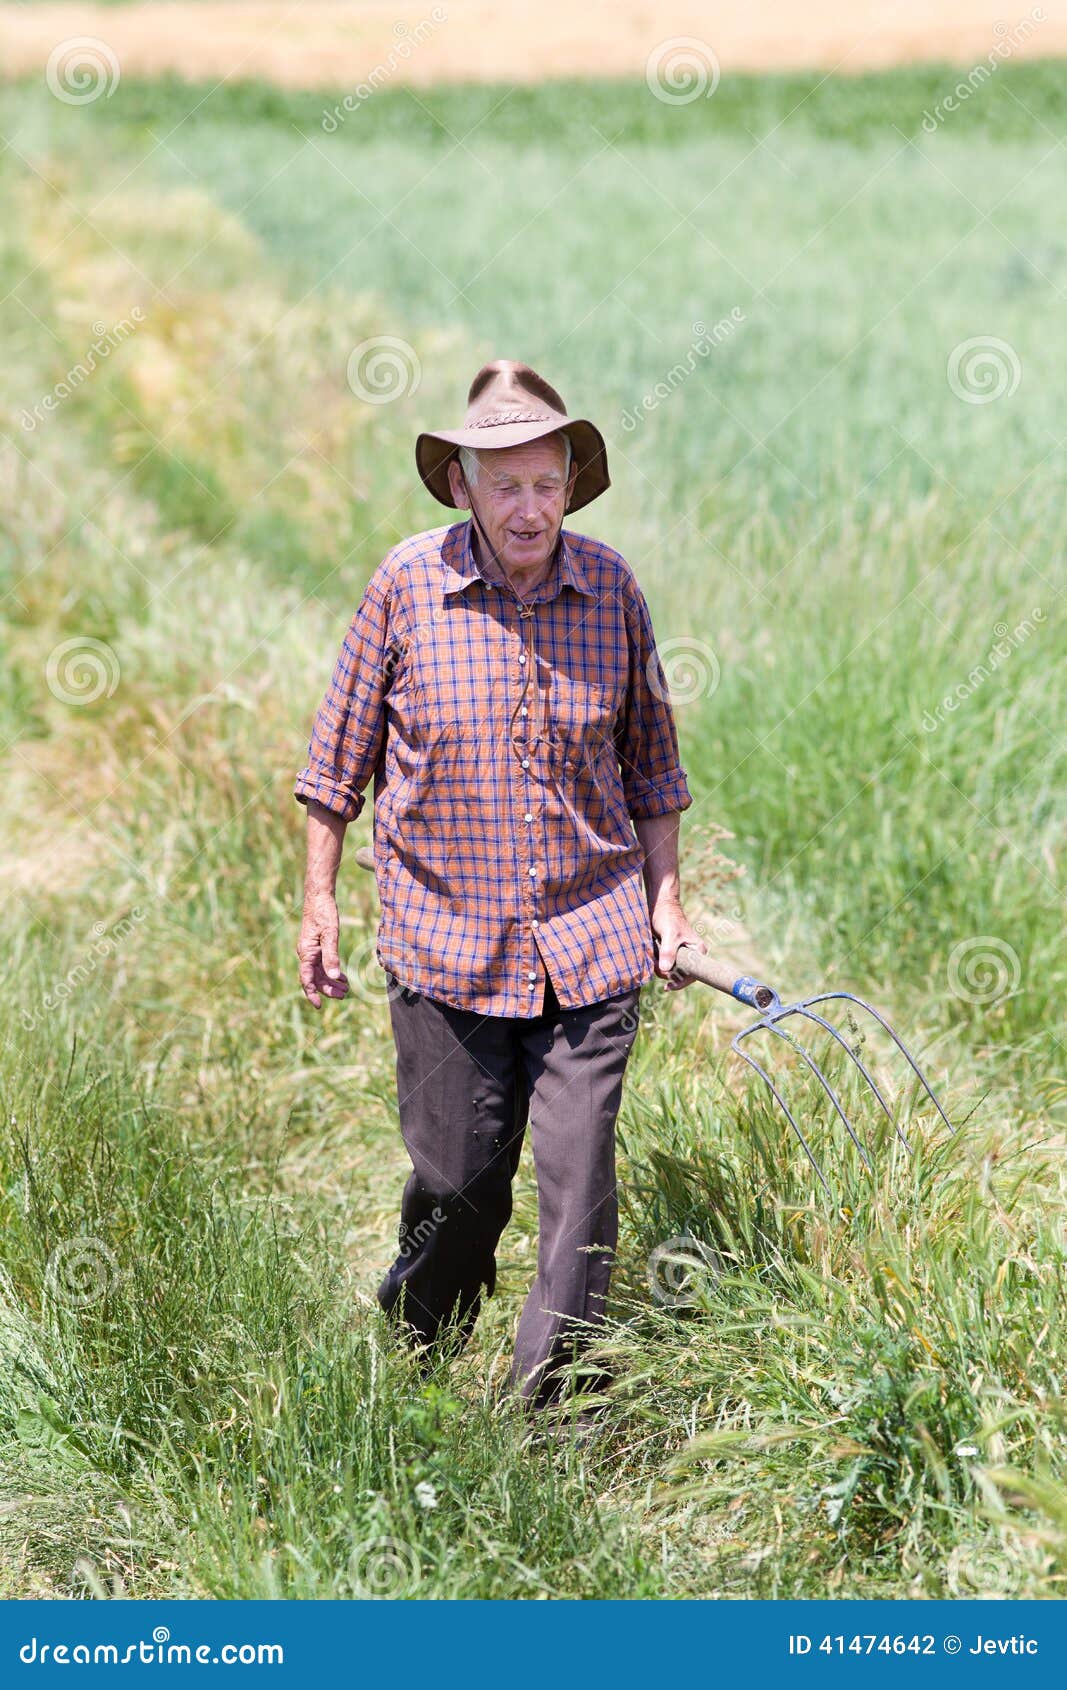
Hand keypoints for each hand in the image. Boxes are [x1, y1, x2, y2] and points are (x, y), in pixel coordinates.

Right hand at [297, 890, 348, 1008]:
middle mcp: (306, 953)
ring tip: (346, 989)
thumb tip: (333, 977)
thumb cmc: (324, 913)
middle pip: (315, 978)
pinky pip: (322, 964)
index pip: (306, 979)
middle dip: (328, 989)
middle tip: (344, 995)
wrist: (319, 896)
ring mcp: (310, 950)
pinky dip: (332, 971)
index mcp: (306, 953)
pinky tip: (342, 977)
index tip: (319, 1006)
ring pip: (319, 972)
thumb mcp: (330, 935)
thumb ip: (331, 956)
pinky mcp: (316, 946)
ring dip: (331, 982)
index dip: (312, 994)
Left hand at [651, 900, 706, 991]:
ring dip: (660, 967)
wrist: (660, 905)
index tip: (668, 986)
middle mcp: (693, 954)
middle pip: (680, 974)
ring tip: (654, 954)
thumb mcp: (669, 934)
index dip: (681, 982)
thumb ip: (668, 952)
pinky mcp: (673, 952)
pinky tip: (653, 953)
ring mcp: (682, 954)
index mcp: (698, 951)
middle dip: (667, 973)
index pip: (693, 975)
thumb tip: (666, 970)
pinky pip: (665, 964)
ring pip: (671, 970)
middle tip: (657, 965)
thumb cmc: (667, 917)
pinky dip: (658, 962)